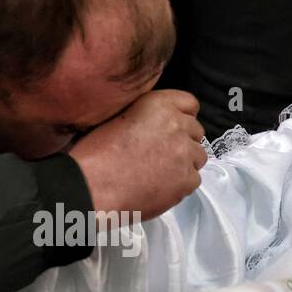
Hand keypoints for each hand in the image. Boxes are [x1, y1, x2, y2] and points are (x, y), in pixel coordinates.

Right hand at [69, 89, 207, 220]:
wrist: (93, 186)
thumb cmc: (94, 154)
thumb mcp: (117, 117)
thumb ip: (144, 115)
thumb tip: (154, 124)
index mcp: (158, 104)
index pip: (189, 103)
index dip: (182, 116)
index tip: (173, 128)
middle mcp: (176, 124)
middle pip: (196, 131)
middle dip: (183, 142)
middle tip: (162, 155)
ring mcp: (184, 153)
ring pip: (198, 157)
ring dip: (184, 163)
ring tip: (160, 173)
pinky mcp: (186, 180)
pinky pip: (193, 180)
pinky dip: (181, 185)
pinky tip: (160, 187)